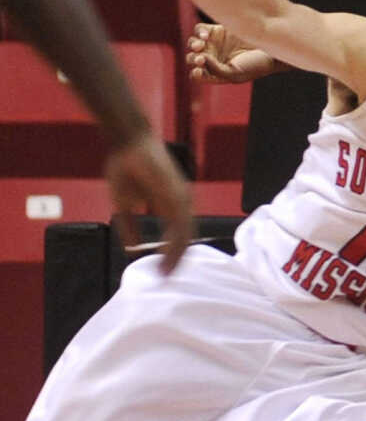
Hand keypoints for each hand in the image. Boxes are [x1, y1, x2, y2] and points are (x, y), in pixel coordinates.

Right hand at [104, 131, 194, 273]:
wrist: (128, 141)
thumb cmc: (126, 167)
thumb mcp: (124, 202)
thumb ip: (130, 225)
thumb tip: (132, 249)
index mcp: (172, 205)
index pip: (178, 236)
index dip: (172, 255)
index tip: (163, 273)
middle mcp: (182, 203)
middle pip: (186, 238)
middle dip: (177, 261)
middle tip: (167, 279)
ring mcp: (181, 198)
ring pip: (185, 233)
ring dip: (177, 255)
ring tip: (167, 273)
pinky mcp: (176, 193)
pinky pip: (180, 221)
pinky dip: (175, 239)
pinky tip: (168, 253)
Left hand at [185, 21, 273, 84]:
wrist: (271, 46)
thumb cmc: (256, 65)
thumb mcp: (236, 74)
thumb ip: (216, 70)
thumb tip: (199, 58)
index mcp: (217, 73)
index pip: (197, 75)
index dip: (195, 73)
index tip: (199, 70)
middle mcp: (213, 58)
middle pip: (192, 58)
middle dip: (193, 59)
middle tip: (200, 58)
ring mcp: (214, 44)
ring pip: (193, 43)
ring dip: (194, 45)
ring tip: (201, 45)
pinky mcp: (217, 29)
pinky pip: (199, 30)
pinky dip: (199, 33)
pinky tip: (206, 36)